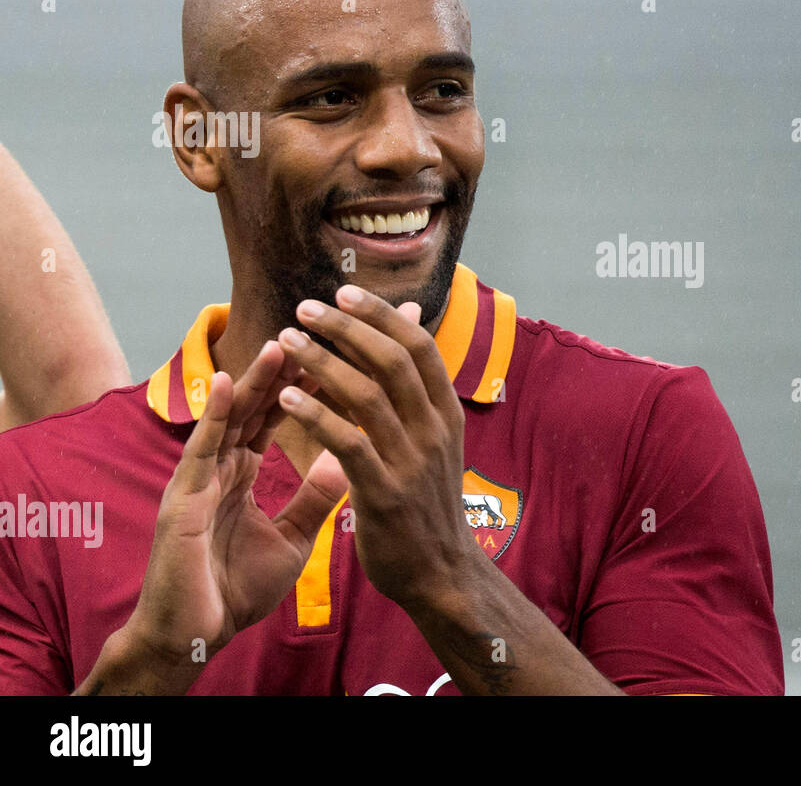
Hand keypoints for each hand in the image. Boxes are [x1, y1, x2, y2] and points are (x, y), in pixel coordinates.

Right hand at [122, 342, 345, 663]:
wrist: (194, 636)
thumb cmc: (234, 589)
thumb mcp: (290, 537)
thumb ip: (315, 496)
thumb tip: (348, 457)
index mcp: (243, 469)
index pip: (286, 410)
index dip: (317, 377)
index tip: (354, 347)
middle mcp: (221, 463)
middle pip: (261, 401)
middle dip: (294, 362)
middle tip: (328, 328)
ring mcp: (199, 477)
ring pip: (232, 417)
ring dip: (256, 379)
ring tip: (284, 340)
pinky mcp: (182, 498)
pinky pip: (200, 451)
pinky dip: (212, 416)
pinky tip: (225, 384)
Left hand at [275, 285, 478, 609]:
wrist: (440, 573)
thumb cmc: (425, 503)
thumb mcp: (435, 442)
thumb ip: (418, 391)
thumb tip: (412, 328)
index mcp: (447, 414)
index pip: (420, 347)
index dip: (381, 316)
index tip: (343, 293)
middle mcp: (435, 430)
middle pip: (394, 360)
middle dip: (348, 327)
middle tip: (306, 307)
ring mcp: (412, 461)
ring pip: (368, 394)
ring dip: (324, 361)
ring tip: (288, 340)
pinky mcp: (385, 493)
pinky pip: (348, 442)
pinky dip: (316, 413)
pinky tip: (287, 396)